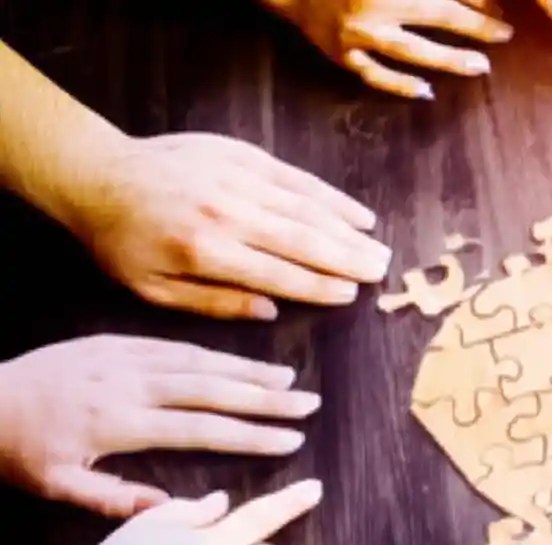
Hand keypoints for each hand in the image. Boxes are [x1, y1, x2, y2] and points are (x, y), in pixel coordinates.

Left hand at [0, 335, 317, 516]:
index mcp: (119, 422)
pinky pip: (172, 343)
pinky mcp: (113, 342)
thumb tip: (178, 510)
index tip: (289, 441)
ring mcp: (123, 357)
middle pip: (212, 388)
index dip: (250, 435)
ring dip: (247, 369)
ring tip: (287, 379)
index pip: (201, 429)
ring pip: (198, 360)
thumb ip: (117, 500)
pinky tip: (237, 358)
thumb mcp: (57, 486)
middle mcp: (130, 384)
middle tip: (308, 404)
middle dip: (265, 398)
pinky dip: (211, 350)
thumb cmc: (18, 451)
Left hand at [77, 132, 387, 319]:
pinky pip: (296, 178)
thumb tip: (270, 311)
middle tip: (381, 272)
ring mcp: (237, 179)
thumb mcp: (155, 290)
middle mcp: (228, 212)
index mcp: (206, 251)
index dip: (320, 287)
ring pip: (307, 208)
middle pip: (303, 240)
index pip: (279, 274)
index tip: (352, 295)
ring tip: (378, 248)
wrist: (98, 175)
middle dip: (348, 258)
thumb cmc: (124, 241)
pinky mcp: (242, 155)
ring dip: (348, 230)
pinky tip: (357, 214)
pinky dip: (330, 197)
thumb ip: (214, 303)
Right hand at [264, 0, 514, 98]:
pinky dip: (402, 85)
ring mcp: (357, 33)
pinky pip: (376, 75)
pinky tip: (427, 91)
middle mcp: (373, 5)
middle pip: (436, 14)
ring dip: (449, 59)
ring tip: (480, 66)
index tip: (499, 7)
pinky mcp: (340, 54)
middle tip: (504, 34)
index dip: (476, 0)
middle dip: (475, 26)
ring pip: (412, 51)